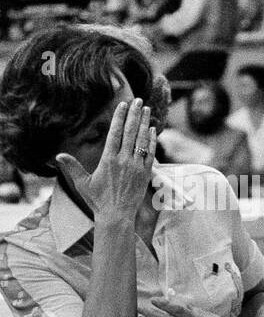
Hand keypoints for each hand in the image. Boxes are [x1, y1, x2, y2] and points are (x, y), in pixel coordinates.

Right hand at [54, 98, 154, 224]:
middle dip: (134, 115)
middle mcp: (124, 161)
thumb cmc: (98, 200)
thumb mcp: (82, 183)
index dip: (119, 118)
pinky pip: (150, 153)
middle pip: (130, 132)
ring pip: (142, 140)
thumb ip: (72, 168)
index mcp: (108, 160)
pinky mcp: (146, 174)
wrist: (116, 216)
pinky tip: (152, 130)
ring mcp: (137, 167)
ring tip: (146, 110)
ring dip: (144, 123)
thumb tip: (58, 156)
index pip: (115, 133)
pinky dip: (151, 141)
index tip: (122, 105)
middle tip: (137, 100)